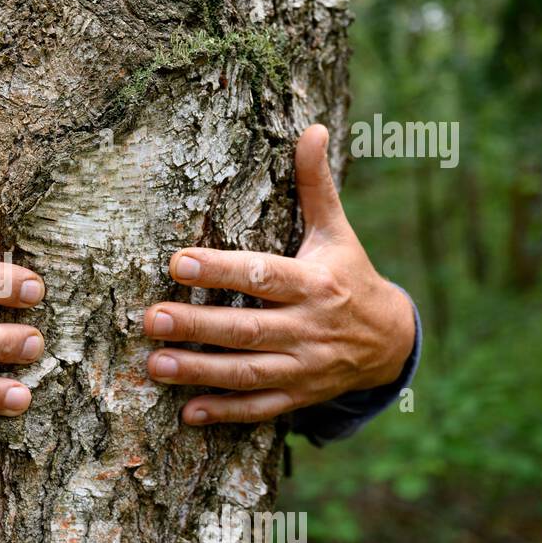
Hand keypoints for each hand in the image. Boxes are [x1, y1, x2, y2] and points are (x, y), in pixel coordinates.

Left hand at [144, 125, 415, 424]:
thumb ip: (316, 187)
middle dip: (197, 325)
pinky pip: (260, 408)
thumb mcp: (336, 232)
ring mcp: (304, 368)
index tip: (176, 261)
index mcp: (314, 284)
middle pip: (247, 329)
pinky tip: (186, 412)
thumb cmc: (348, 275)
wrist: (390, 341)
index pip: (262, 276)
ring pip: (248, 373)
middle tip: (150, 319)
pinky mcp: (298, 396)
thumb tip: (314, 129)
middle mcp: (309, 328)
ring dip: (199, 371)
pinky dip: (225, 412)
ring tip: (154, 364)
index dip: (220, 270)